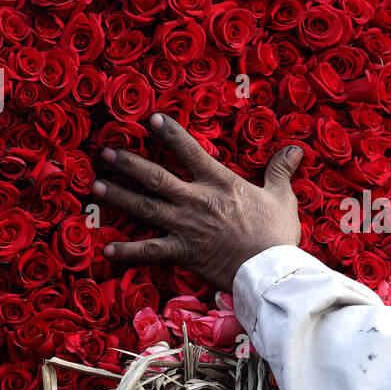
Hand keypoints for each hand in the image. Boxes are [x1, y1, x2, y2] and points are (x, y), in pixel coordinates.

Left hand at [92, 113, 302, 289]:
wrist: (271, 269)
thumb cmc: (278, 234)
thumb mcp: (283, 197)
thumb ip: (280, 170)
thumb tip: (294, 149)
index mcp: (221, 183)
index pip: (190, 151)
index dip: (170, 133)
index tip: (151, 120)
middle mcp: (198, 200)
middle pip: (156, 177)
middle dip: (129, 163)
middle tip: (106, 152)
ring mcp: (187, 226)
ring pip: (146, 207)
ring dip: (119, 196)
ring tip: (96, 185)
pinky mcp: (184, 252)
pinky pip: (150, 251)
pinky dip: (127, 251)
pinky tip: (106, 248)